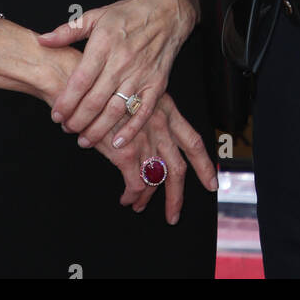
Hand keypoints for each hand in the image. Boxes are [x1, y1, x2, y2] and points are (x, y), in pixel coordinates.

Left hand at [38, 0, 198, 148]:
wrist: (166, 12)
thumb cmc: (128, 14)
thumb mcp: (96, 16)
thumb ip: (68, 31)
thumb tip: (42, 40)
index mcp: (104, 44)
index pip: (80, 81)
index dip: (66, 101)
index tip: (56, 115)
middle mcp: (122, 62)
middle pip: (95, 100)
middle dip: (77, 120)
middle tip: (67, 128)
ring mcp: (140, 74)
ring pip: (116, 110)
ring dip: (98, 130)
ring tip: (84, 140)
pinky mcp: (157, 84)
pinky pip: (143, 112)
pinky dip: (131, 130)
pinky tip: (117, 143)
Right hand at [86, 92, 218, 222]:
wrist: (87, 85)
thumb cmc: (108, 87)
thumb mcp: (138, 93)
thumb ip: (147, 114)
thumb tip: (150, 136)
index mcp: (167, 111)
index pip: (193, 142)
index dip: (204, 165)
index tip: (211, 182)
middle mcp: (160, 127)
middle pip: (177, 170)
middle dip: (176, 196)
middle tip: (174, 214)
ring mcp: (145, 141)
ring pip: (155, 180)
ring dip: (147, 198)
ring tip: (139, 206)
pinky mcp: (126, 153)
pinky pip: (134, 184)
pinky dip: (131, 195)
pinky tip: (126, 198)